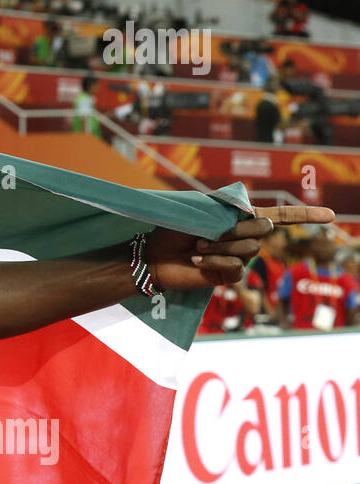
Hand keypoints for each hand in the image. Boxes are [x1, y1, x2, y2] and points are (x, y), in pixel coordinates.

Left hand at [147, 203, 334, 291]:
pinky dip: (216, 261)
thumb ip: (229, 208)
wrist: (153, 256)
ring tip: (197, 249)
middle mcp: (244, 237)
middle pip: (263, 228)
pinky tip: (198, 262)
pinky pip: (237, 266)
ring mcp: (238, 257)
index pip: (279, 216)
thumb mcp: (201, 211)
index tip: (331, 215)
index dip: (304, 216)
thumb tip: (257, 214)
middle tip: (205, 234)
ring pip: (250, 248)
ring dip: (220, 245)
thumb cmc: (172, 230)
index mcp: (239, 218)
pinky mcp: (229, 275)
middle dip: (235, 228)